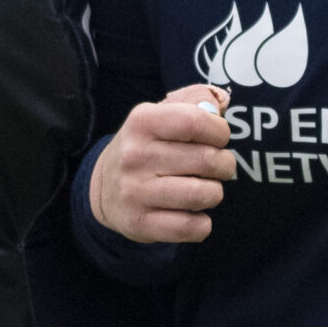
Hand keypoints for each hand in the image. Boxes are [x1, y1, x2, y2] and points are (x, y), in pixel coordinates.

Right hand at [90, 83, 235, 242]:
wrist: (103, 190)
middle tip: (217, 167)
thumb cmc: (147, 147)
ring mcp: (134, 192)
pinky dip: (202, 223)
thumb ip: (194, 99)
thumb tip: (219, 103)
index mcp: (142, 122)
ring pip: (203, 195)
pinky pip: (190, 227)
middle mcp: (134, 156)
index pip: (196, 121)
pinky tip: (193, 213)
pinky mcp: (140, 223)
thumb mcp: (162, 114)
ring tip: (204, 189)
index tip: (218, 139)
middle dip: (224, 165)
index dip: (220, 132)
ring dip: (214, 193)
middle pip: (207, 160)